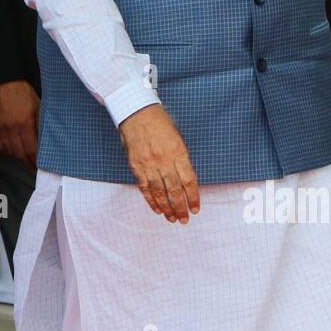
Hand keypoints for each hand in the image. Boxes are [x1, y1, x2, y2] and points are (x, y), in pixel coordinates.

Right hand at [0, 80, 39, 168]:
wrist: (4, 82)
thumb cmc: (24, 94)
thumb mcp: (38, 107)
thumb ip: (40, 125)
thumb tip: (44, 142)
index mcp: (24, 122)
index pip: (30, 149)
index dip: (34, 160)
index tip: (38, 164)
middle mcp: (11, 128)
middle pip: (19, 154)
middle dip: (26, 162)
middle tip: (31, 165)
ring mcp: (0, 128)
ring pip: (8, 152)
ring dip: (16, 157)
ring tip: (23, 158)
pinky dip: (5, 151)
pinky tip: (12, 149)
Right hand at [117, 104, 198, 223]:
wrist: (136, 111)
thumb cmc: (159, 121)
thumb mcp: (177, 137)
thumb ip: (180, 158)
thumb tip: (185, 180)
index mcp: (178, 151)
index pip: (189, 180)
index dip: (192, 197)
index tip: (195, 208)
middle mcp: (164, 159)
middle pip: (174, 190)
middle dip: (180, 207)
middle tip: (184, 219)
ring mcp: (148, 164)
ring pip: (159, 192)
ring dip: (166, 208)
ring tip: (172, 218)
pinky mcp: (135, 166)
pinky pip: (144, 187)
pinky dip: (151, 200)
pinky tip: (157, 209)